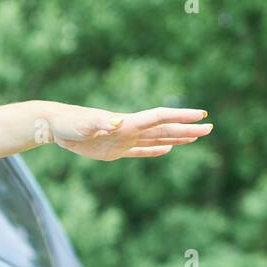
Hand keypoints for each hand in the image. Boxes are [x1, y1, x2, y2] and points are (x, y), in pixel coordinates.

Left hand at [49, 104, 212, 160]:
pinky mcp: (115, 150)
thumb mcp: (82, 124)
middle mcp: (130, 129)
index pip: (160, 117)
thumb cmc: (68, 123)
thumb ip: (98, 122)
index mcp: (127, 122)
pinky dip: (155, 151)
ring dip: (177, 138)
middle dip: (188, 128)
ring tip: (196, 137)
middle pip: (165, 128)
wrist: (56, 125)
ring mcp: (124, 139)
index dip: (181, 116)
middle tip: (210, 128)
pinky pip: (141, 151)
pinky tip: (168, 150)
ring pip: (157, 139)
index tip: (201, 115)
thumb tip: (114, 122)